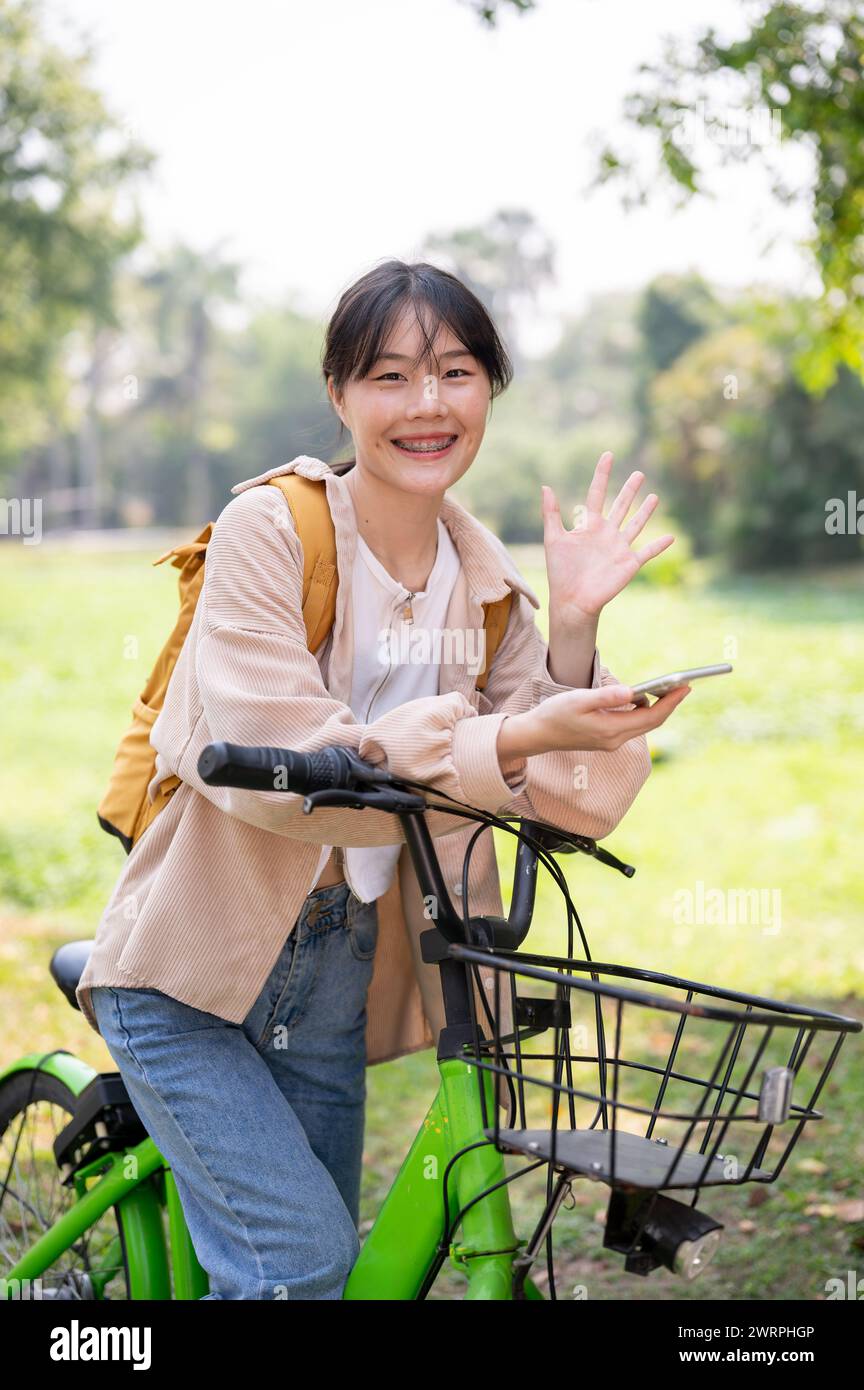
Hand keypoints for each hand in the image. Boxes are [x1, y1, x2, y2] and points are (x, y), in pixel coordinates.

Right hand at [497, 682, 691, 758]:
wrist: (537, 735)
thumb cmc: (554, 714)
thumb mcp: (578, 700)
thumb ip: (605, 697)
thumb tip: (631, 691)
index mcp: (610, 730)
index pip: (651, 717)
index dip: (670, 702)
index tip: (685, 687)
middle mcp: (615, 739)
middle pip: (651, 722)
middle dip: (669, 704)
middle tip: (683, 685)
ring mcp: (611, 741)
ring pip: (642, 724)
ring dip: (654, 707)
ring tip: (663, 687)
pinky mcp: (606, 738)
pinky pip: (631, 724)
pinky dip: (640, 710)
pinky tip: (638, 697)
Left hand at [542, 452, 674, 626]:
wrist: (572, 600)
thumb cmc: (560, 572)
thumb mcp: (553, 539)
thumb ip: (551, 513)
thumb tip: (545, 486)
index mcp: (588, 525)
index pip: (596, 494)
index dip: (602, 475)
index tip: (608, 455)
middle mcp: (606, 533)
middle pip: (620, 506)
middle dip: (629, 490)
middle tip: (639, 473)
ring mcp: (619, 547)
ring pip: (635, 524)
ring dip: (645, 511)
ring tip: (654, 496)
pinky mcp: (629, 563)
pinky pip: (648, 552)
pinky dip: (659, 545)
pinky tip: (671, 537)